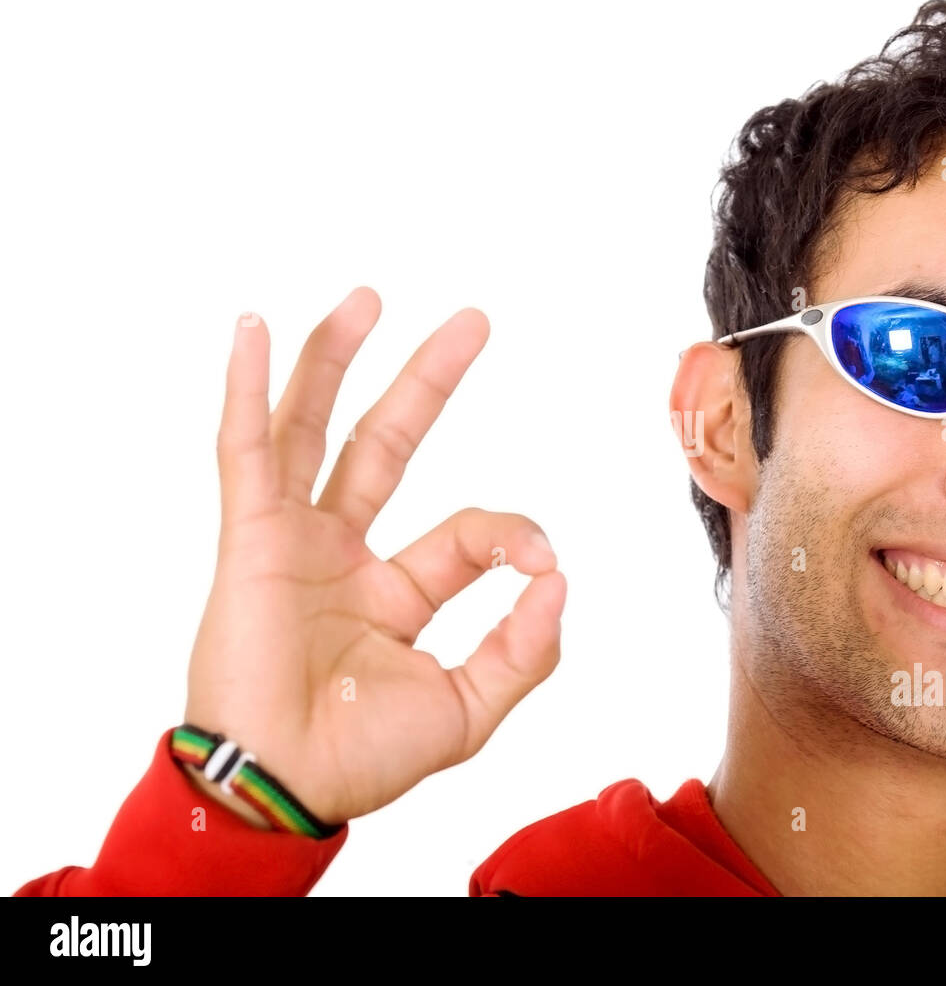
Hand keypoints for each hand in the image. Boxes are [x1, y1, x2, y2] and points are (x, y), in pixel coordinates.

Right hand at [184, 288, 565, 825]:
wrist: (285, 789)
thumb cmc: (362, 761)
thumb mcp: (468, 708)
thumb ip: (524, 649)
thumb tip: (558, 579)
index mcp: (396, 590)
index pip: (468, 529)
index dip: (512, 535)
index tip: (542, 565)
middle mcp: (344, 552)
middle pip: (386, 444)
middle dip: (428, 382)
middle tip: (473, 322)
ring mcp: (293, 538)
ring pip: (314, 428)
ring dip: (335, 360)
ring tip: (367, 297)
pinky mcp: (249, 537)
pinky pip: (245, 450)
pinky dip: (247, 389)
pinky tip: (253, 330)